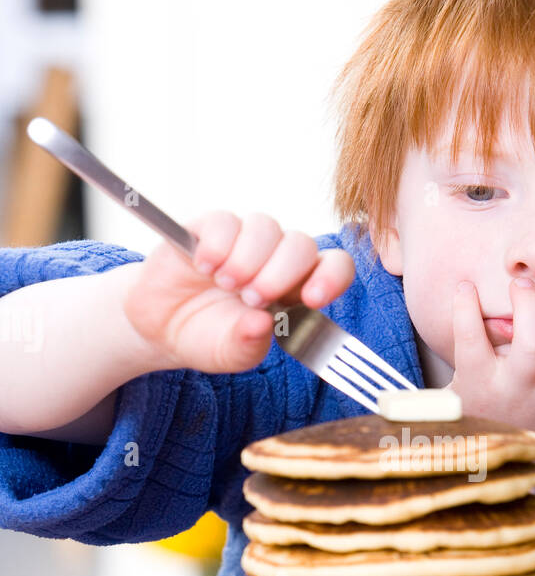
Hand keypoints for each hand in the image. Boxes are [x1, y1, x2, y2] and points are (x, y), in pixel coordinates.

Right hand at [122, 212, 355, 373]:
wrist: (160, 329)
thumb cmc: (208, 339)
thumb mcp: (231, 354)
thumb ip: (250, 344)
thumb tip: (264, 324)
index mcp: (295, 289)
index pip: (333, 267)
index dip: (331, 277)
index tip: (312, 298)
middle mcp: (276, 259)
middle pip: (300, 245)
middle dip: (280, 273)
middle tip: (252, 298)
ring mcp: (244, 240)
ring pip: (265, 227)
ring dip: (247, 259)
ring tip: (224, 284)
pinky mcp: (209, 228)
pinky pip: (224, 221)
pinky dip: (216, 245)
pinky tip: (203, 267)